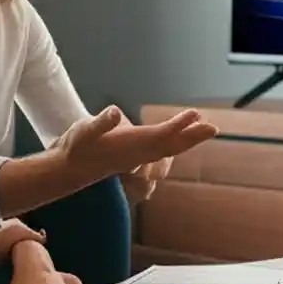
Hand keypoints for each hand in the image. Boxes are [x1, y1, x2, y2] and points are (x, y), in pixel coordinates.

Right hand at [54, 106, 216, 186]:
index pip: (159, 136)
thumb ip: (99, 124)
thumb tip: (115, 113)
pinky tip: (181, 137)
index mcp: (129, 147)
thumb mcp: (83, 132)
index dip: (178, 127)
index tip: (195, 115)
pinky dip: (174, 144)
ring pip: (168, 151)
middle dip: (192, 137)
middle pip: (171, 147)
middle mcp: (137, 155)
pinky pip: (161, 153)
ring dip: (186, 140)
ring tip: (203, 127)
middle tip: (213, 128)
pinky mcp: (135, 158)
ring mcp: (137, 158)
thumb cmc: (76, 148)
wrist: (69, 170)